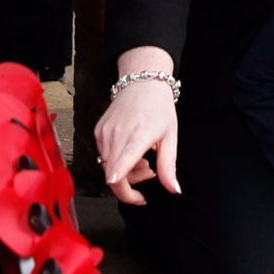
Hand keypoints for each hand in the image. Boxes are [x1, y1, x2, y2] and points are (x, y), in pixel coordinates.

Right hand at [92, 79, 181, 204]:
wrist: (143, 83)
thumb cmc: (159, 109)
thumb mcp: (170, 138)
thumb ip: (168, 167)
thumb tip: (174, 190)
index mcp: (138, 135)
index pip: (122, 160)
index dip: (119, 179)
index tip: (118, 186)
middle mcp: (117, 134)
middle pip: (112, 173)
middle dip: (130, 187)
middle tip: (149, 174)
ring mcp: (105, 132)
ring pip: (107, 167)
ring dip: (125, 173)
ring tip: (144, 161)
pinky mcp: (99, 131)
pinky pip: (104, 156)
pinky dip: (116, 162)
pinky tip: (131, 152)